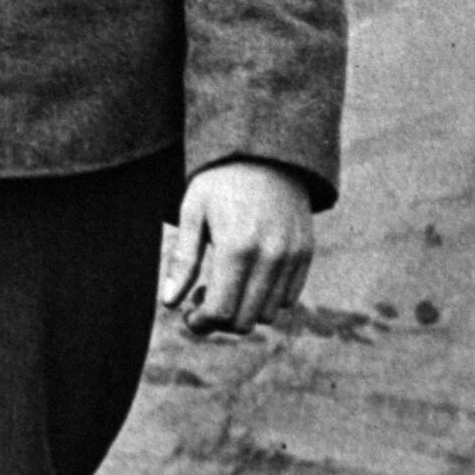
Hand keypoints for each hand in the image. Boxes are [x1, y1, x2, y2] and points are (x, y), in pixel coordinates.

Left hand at [159, 159, 312, 334]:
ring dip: (243, 311)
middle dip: (219, 321)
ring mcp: (292, 257)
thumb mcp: (193, 212)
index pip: (221, 312)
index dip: (200, 323)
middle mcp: (270, 257)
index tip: (188, 315)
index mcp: (237, 248)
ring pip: (268, 314)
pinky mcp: (306, 254)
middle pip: (244, 321)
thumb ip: (183, 260)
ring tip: (226, 286)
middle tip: (202, 300)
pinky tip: (250, 277)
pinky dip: (266, 299)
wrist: (268, 151)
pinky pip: (288, 298)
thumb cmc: (220, 181)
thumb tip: (169, 303)